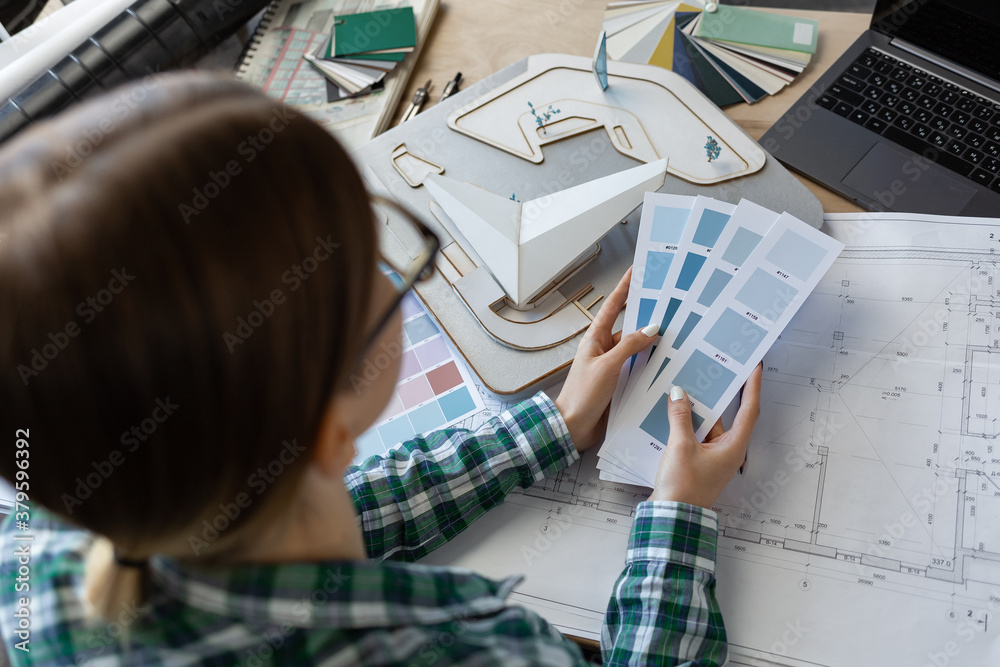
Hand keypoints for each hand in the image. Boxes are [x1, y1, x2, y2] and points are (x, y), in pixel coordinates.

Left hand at [555, 268, 657, 451]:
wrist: (572, 427)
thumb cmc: (582, 395)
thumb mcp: (608, 366)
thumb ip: (629, 346)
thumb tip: (652, 327)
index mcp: (596, 339)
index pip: (613, 307)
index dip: (625, 288)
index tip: (636, 271)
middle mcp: (604, 349)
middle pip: (630, 327)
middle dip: (648, 316)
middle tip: (669, 304)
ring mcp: (612, 366)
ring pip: (637, 350)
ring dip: (653, 345)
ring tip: (677, 334)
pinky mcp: (619, 383)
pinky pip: (638, 368)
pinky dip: (652, 365)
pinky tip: (668, 364)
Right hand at [647, 364, 761, 508]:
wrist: (670, 516)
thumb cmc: (683, 488)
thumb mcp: (681, 446)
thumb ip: (680, 417)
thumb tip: (679, 394)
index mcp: (733, 447)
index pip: (749, 410)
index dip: (753, 387)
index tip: (755, 367)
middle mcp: (727, 451)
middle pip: (727, 416)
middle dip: (721, 394)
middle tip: (718, 370)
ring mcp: (711, 457)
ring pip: (707, 425)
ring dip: (697, 410)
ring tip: (687, 387)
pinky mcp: (696, 462)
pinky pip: (694, 436)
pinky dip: (685, 424)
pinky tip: (672, 412)